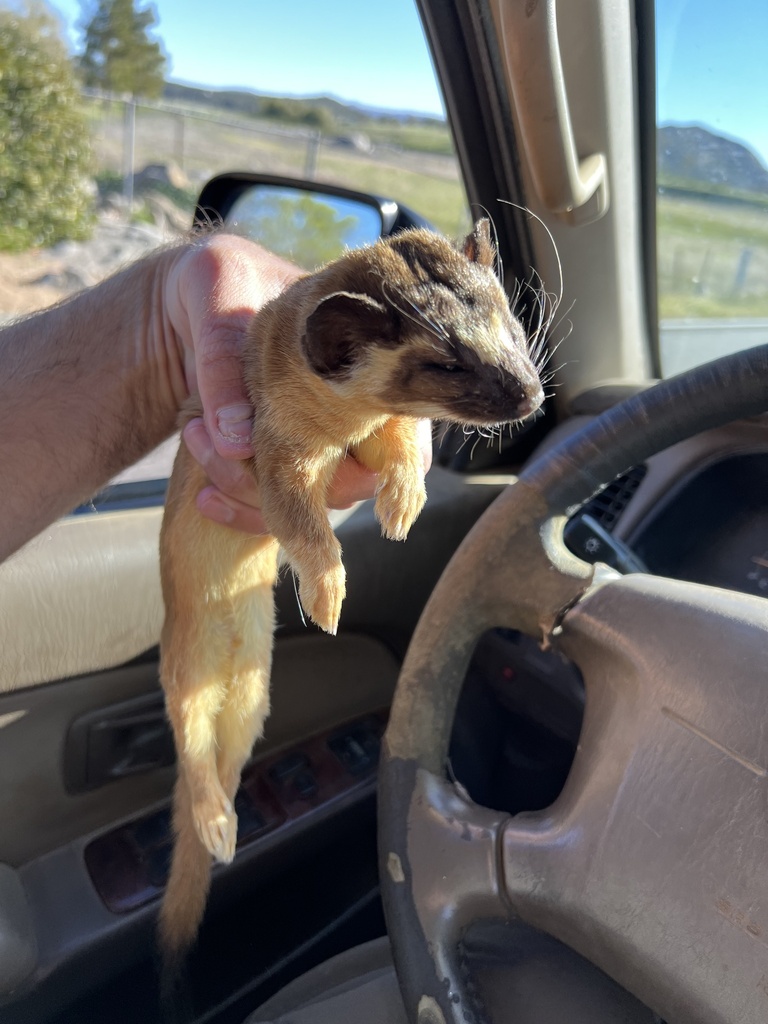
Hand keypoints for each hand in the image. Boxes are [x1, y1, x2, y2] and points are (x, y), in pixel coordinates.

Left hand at [164, 234, 430, 531]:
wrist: (183, 301)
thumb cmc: (221, 280)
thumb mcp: (219, 291)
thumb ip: (225, 361)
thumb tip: (237, 441)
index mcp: (365, 363)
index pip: (406, 439)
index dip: (400, 482)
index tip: (381, 516)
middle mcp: (352, 412)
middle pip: (351, 485)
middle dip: (288, 486)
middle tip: (219, 443)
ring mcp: (319, 443)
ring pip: (308, 505)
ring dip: (247, 491)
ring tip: (193, 434)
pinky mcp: (283, 465)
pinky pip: (273, 512)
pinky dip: (236, 509)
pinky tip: (203, 494)